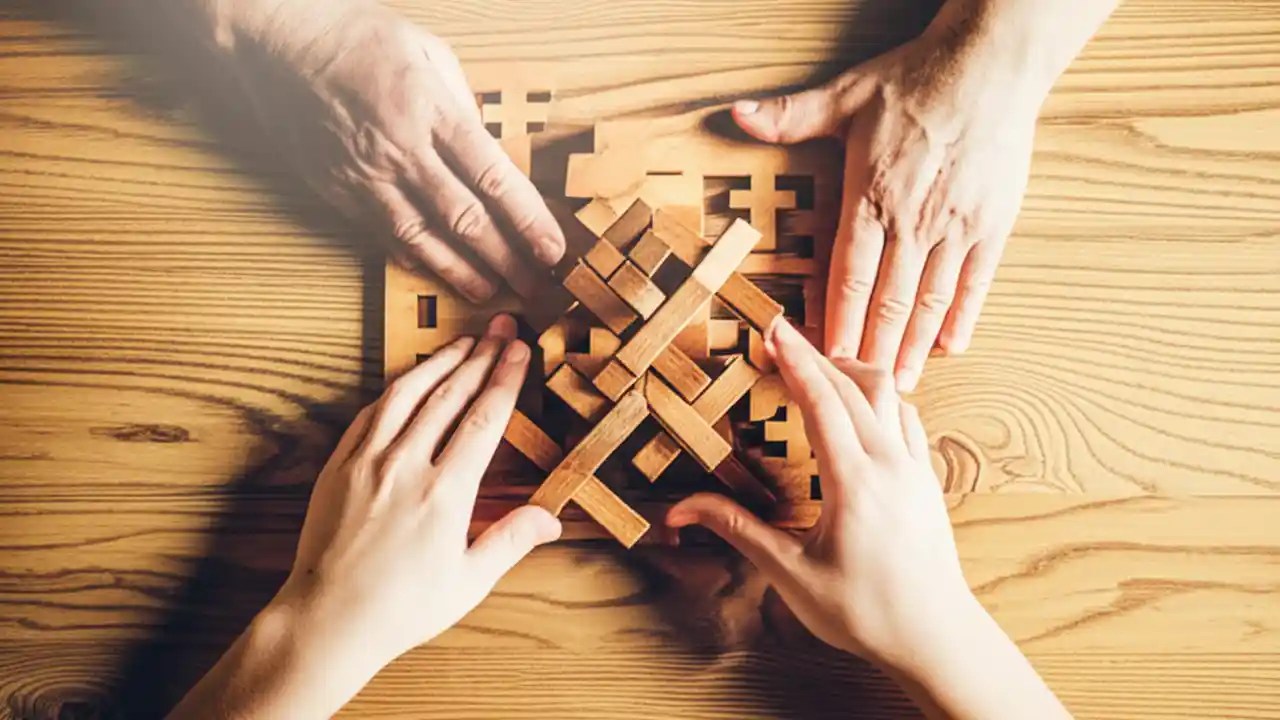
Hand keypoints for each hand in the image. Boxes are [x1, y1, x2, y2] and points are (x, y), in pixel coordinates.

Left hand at [169, 315, 560, 718]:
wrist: (328, 620)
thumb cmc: (401, 610)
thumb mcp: (468, 582)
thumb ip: (510, 540)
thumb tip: (551, 518)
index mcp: (446, 494)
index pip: (484, 419)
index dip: (506, 379)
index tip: (521, 350)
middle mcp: (406, 467)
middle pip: (450, 395)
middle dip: (481, 356)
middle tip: (502, 329)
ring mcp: (367, 463)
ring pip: (407, 395)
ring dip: (439, 363)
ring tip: (464, 342)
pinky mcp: (338, 467)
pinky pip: (370, 414)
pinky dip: (395, 390)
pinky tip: (410, 381)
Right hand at [208, 0, 563, 300]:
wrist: (278, 40)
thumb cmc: (358, 35)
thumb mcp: (428, 51)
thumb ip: (461, 104)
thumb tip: (488, 147)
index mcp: (431, 110)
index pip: (493, 178)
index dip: (528, 220)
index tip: (553, 249)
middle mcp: (401, 150)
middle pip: (465, 219)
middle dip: (507, 259)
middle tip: (536, 288)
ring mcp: (366, 175)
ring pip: (423, 238)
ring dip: (462, 272)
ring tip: (492, 293)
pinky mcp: (338, 190)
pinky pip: (384, 233)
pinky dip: (415, 258)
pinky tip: (438, 273)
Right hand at [668, 319, 1068, 718]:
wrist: (937, 638)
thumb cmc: (866, 613)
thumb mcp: (791, 574)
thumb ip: (738, 530)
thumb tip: (681, 511)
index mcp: (855, 482)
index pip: (822, 401)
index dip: (795, 361)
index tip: (773, 330)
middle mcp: (891, 464)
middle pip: (853, 386)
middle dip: (815, 356)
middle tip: (782, 338)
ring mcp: (915, 469)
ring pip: (888, 395)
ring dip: (852, 372)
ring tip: (819, 366)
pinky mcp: (927, 480)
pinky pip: (907, 419)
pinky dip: (880, 398)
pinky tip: (861, 407)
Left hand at [732, 6, 1044, 389]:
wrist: (991, 64)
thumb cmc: (915, 79)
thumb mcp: (846, 94)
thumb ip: (792, 115)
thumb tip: (739, 114)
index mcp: (871, 196)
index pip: (848, 274)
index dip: (837, 321)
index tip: (827, 358)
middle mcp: (912, 220)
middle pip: (887, 300)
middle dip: (872, 350)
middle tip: (861, 390)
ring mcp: (955, 226)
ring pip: (929, 300)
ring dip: (913, 346)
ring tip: (902, 382)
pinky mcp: (992, 224)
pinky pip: (975, 281)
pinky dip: (963, 316)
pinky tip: (951, 345)